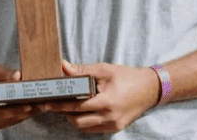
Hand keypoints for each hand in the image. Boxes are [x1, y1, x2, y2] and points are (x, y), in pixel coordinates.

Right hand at [0, 62, 36, 130]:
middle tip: (41, 104)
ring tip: (40, 106)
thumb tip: (17, 76)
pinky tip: (30, 108)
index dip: (16, 109)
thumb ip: (4, 73)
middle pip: (8, 118)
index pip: (0, 111)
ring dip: (25, 114)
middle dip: (25, 111)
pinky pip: (9, 121)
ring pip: (11, 121)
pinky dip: (19, 115)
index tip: (29, 106)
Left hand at [38, 61, 159, 133]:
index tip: (45, 102)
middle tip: (52, 104)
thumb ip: (83, 70)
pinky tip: (79, 112)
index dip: (59, 105)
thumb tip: (63, 67)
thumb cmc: (128, 77)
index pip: (76, 105)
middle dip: (63, 113)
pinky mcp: (115, 128)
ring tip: (65, 107)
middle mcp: (110, 117)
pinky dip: (84, 122)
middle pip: (78, 120)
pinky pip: (93, 129)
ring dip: (73, 118)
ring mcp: (113, 124)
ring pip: (84, 127)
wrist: (151, 89)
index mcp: (107, 101)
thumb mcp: (105, 70)